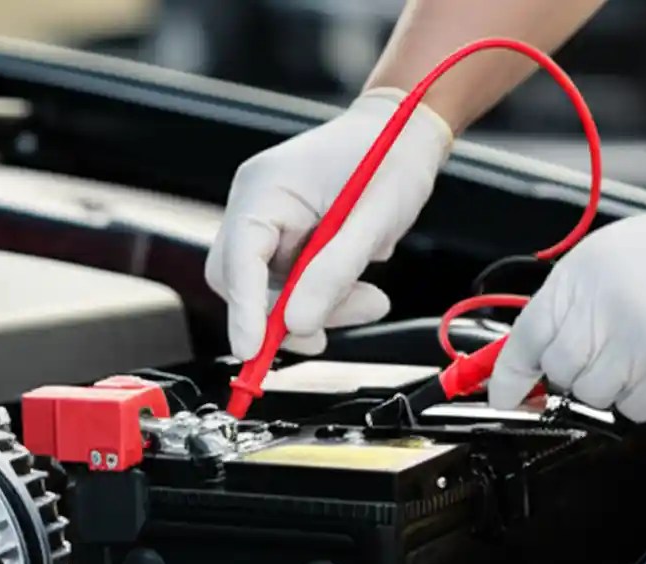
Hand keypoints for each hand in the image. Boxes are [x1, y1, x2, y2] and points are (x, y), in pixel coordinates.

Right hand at [205, 88, 453, 359]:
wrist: (406, 132)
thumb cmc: (392, 155)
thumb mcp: (373, 219)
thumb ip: (334, 273)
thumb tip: (298, 324)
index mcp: (265, 188)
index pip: (238, 258)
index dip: (242, 309)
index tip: (251, 350)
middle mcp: (256, 205)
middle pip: (240, 281)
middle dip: (279, 316)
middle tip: (322, 336)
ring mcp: (268, 224)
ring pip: (267, 291)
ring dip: (312, 309)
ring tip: (369, 302)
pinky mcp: (285, 240)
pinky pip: (290, 285)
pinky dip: (322, 298)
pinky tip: (357, 289)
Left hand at [489, 199, 645, 421]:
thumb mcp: (612, 257)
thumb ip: (571, 301)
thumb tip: (535, 349)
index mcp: (583, 277)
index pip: (526, 337)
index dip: (507, 373)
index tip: (502, 392)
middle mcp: (605, 313)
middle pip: (560, 374)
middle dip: (577, 371)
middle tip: (610, 350)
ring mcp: (639, 351)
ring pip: (596, 397)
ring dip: (616, 383)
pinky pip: (637, 410)